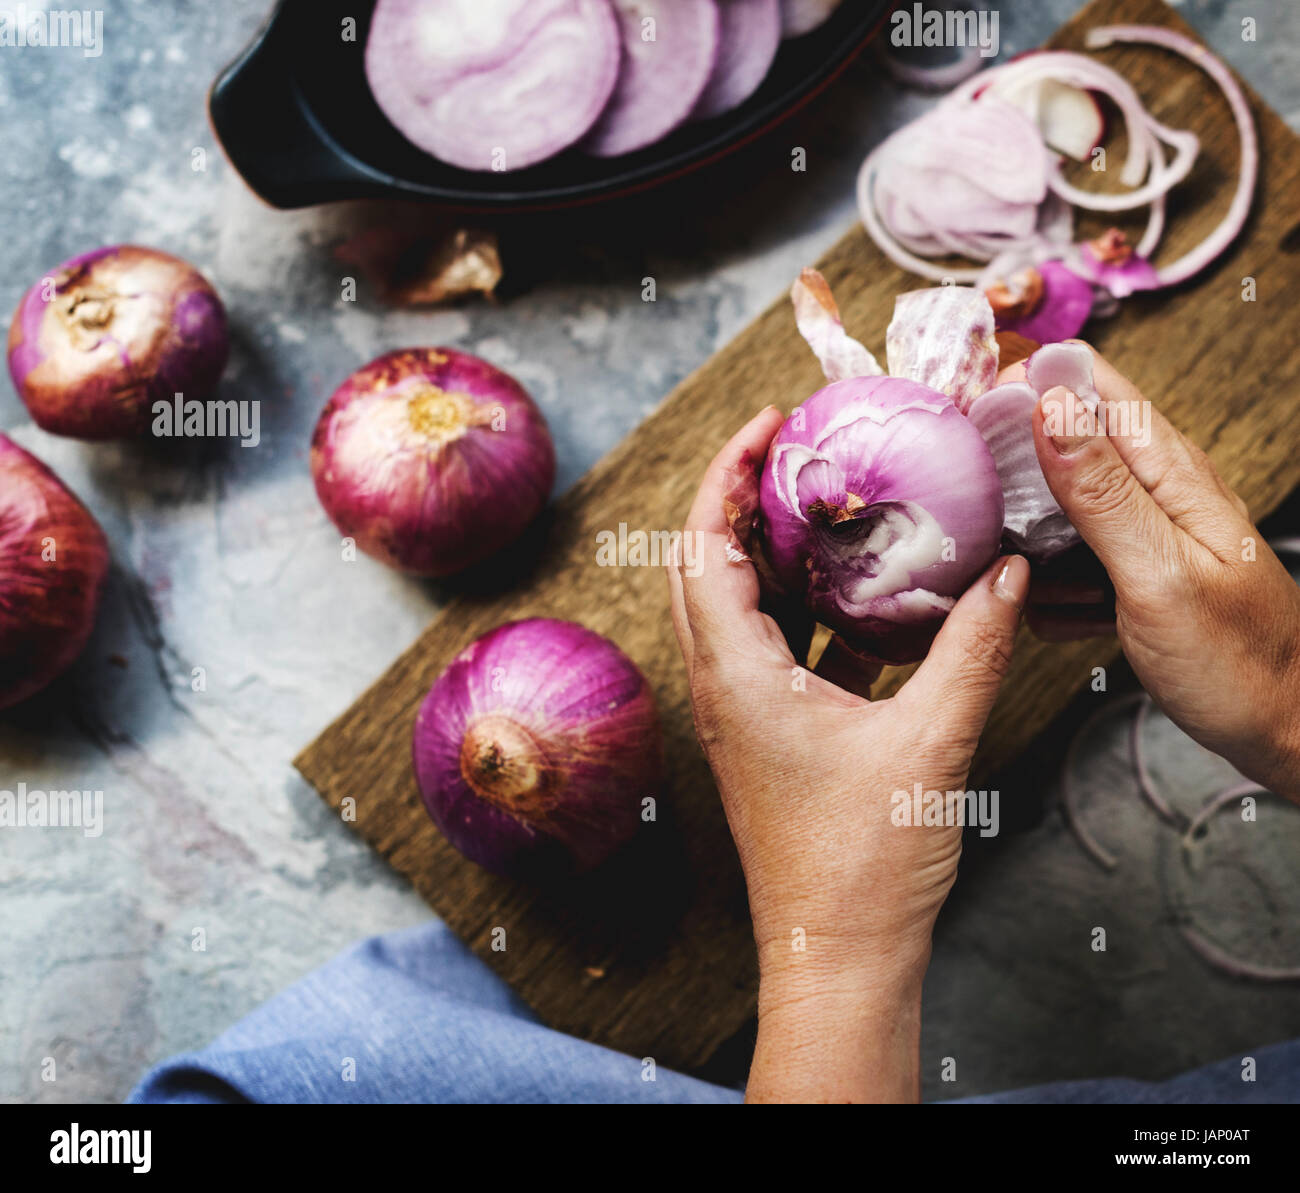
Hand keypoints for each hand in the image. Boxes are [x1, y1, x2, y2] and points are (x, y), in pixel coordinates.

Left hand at [667, 406, 1029, 1102]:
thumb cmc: (865, 861)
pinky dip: (798, 605)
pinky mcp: (766, 736)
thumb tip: (1008, 571)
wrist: (839, 952)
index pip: (705, 547)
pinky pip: (768, 648)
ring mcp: (740, 713)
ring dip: (765, 550)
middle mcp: (723, 686)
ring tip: (822, 502)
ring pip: (733, 606)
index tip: (769, 421)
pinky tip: (854, 594)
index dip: (726, 473)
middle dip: (737, 498)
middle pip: (704, 565)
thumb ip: (971, 649)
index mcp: (738, 675)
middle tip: (795, 449)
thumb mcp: (931, 741)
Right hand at [1020, 343, 1299, 801]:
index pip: (1084, 381)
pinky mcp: (1131, 570)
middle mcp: (1154, 487)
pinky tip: (1071, 615)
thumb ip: (1101, 491)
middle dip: (1015, 474)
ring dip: (1032, 542)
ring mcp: (1142, 529)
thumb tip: (1049, 406)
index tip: (971, 425)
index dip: (1023, 386)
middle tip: (995, 525)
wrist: (1285, 730)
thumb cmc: (1240, 662)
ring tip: (1047, 585)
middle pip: (1060, 439)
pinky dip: (1054, 584)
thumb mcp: (1158, 574)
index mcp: (1166, 469)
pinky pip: (1066, 557)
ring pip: (1054, 505)